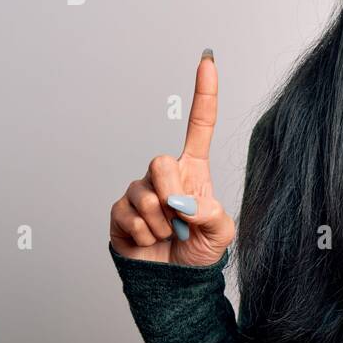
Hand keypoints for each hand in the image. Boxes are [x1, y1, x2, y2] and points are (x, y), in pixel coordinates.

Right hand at [109, 49, 236, 265]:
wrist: (172, 282)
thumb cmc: (198, 251)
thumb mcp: (222, 234)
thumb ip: (213, 215)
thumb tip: (186, 202)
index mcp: (194, 170)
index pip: (198, 126)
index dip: (204, 93)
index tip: (207, 60)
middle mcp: (165, 176)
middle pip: (160, 162)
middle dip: (170, 193)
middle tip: (180, 220)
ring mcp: (140, 191)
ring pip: (145, 197)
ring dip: (161, 225)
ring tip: (168, 236)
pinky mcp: (120, 211)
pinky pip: (128, 216)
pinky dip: (144, 235)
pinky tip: (149, 241)